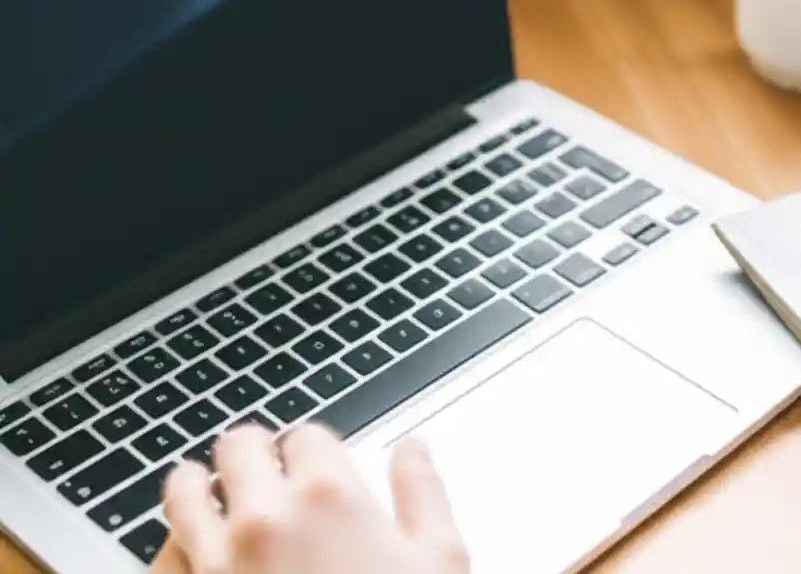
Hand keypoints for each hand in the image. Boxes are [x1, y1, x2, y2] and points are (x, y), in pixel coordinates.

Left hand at [152, 424, 468, 573]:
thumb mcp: (441, 562)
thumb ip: (424, 494)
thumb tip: (413, 451)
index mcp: (328, 496)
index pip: (306, 436)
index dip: (315, 453)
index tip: (319, 472)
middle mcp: (263, 517)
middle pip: (239, 446)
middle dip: (255, 456)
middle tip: (269, 477)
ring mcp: (216, 559)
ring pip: (185, 487)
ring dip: (203, 486)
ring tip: (219, 499)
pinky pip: (163, 549)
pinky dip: (177, 543)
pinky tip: (199, 551)